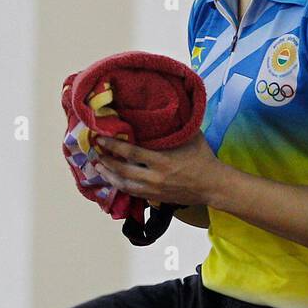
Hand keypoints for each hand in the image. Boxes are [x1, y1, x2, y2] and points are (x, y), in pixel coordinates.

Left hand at [92, 131, 221, 209]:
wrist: (212, 185)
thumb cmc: (202, 157)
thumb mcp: (190, 136)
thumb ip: (173, 126)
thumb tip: (160, 109)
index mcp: (162, 161)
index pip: (130, 153)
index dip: (113, 146)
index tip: (100, 138)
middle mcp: (154, 178)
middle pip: (122, 170)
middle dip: (105, 161)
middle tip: (94, 151)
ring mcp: (153, 190)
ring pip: (123, 185)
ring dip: (108, 175)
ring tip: (98, 166)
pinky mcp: (154, 198)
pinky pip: (131, 193)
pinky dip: (119, 185)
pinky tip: (112, 179)